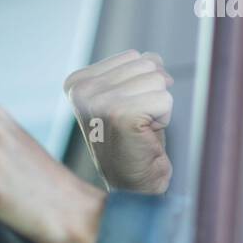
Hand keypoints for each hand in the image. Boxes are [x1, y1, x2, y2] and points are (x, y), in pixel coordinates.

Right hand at [63, 50, 173, 194]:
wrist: (133, 186)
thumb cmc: (133, 141)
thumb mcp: (127, 96)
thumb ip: (137, 69)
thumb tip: (154, 59)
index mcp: (77, 83)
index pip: (133, 56)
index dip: (142, 84)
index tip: (126, 113)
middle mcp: (83, 91)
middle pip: (147, 65)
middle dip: (153, 93)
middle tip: (137, 123)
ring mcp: (100, 102)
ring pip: (158, 81)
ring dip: (158, 107)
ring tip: (140, 129)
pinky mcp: (122, 115)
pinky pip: (165, 100)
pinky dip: (164, 119)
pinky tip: (146, 136)